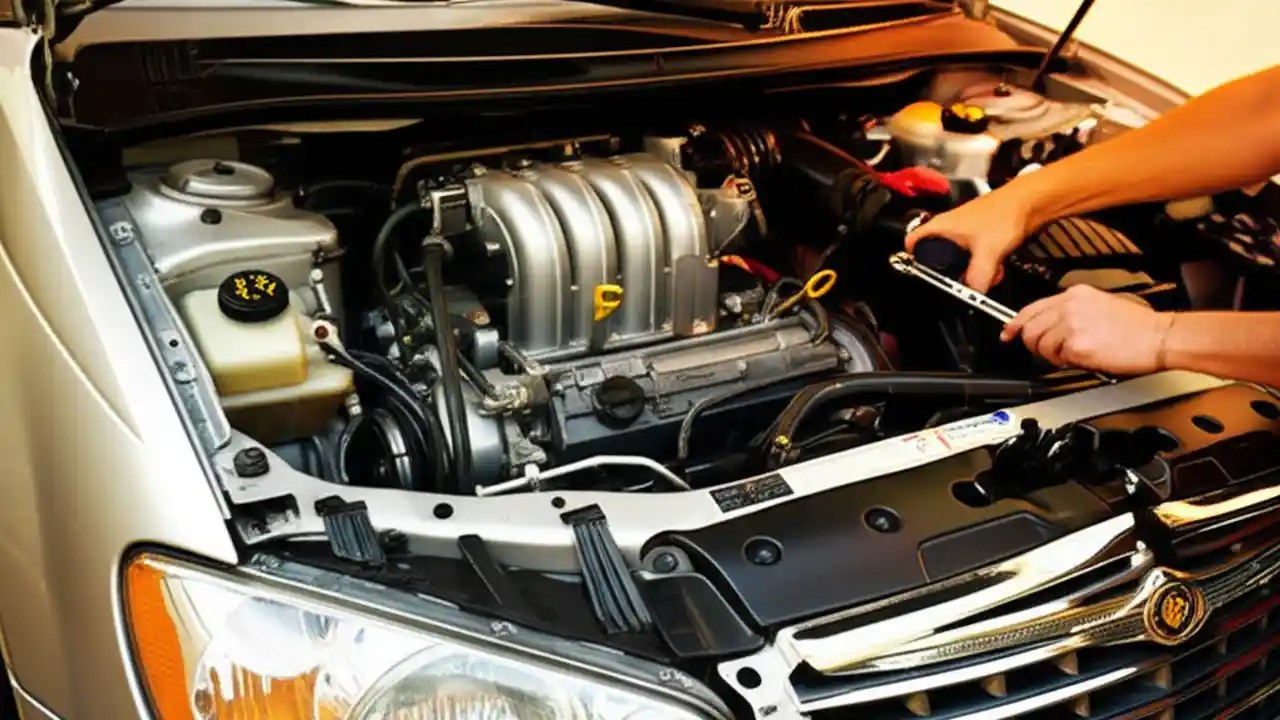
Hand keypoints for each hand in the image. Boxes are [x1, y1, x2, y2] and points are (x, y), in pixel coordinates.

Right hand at [904, 187, 1036, 291]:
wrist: (1029, 202)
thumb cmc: (1003, 216)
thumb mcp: (988, 251)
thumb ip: (978, 276)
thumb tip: (974, 293)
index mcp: (941, 226)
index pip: (912, 241)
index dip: (911, 258)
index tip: (920, 275)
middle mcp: (949, 228)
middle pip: (938, 257)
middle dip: (951, 273)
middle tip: (961, 282)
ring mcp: (965, 232)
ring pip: (960, 260)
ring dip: (972, 271)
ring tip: (987, 275)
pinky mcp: (981, 236)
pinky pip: (975, 257)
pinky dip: (984, 265)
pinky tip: (997, 268)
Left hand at [1001, 285, 1174, 374]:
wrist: (1159, 337)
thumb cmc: (1138, 327)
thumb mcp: (1100, 305)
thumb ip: (1071, 312)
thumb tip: (1049, 326)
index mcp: (1075, 294)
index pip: (1031, 308)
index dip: (1015, 324)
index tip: (1008, 332)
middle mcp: (1070, 306)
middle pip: (1029, 328)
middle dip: (1033, 344)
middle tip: (1047, 352)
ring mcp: (1072, 325)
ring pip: (1040, 345)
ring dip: (1051, 355)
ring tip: (1073, 354)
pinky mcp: (1077, 345)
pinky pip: (1057, 358)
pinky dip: (1066, 363)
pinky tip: (1083, 358)